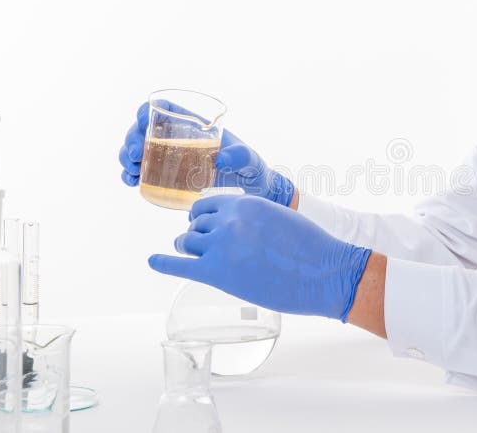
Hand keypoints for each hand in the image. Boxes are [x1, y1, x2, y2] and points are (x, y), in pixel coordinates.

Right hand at [118, 102, 295, 205]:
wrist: (250, 195)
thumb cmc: (252, 172)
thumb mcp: (250, 161)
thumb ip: (241, 156)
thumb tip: (221, 158)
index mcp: (194, 127)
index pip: (164, 110)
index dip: (146, 110)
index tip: (141, 122)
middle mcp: (178, 140)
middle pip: (143, 131)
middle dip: (132, 139)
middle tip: (136, 156)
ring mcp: (170, 160)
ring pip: (138, 151)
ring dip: (127, 157)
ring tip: (131, 170)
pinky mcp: (166, 180)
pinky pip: (141, 174)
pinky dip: (130, 175)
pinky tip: (130, 181)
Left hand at [148, 194, 372, 320]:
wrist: (324, 272)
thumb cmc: (311, 248)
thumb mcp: (280, 217)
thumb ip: (254, 219)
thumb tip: (240, 231)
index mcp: (243, 204)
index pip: (208, 205)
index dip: (204, 218)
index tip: (204, 226)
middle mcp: (227, 220)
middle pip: (195, 225)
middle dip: (197, 235)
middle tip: (204, 247)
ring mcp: (220, 246)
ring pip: (188, 243)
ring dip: (189, 250)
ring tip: (196, 257)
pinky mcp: (217, 273)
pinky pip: (180, 265)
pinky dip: (163, 264)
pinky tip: (153, 262)